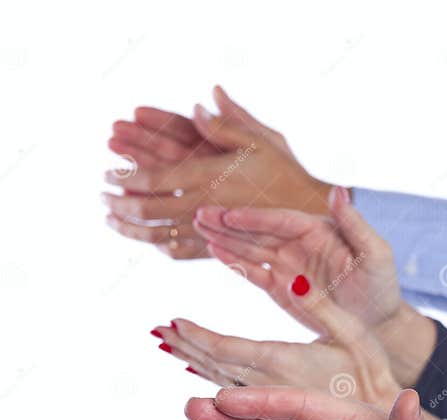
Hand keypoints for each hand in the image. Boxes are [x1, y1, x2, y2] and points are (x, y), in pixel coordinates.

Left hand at [103, 86, 331, 258]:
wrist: (307, 214)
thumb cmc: (285, 173)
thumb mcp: (260, 140)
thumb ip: (226, 124)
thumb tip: (199, 103)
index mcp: (210, 176)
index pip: (155, 177)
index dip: (126, 177)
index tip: (108, 175)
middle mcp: (204, 205)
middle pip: (149, 209)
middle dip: (119, 205)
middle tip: (102, 199)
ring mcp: (209, 230)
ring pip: (158, 235)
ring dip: (130, 229)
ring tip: (112, 221)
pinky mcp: (217, 248)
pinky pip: (180, 252)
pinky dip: (159, 246)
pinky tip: (147, 240)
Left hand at [150, 274, 402, 408]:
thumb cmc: (375, 380)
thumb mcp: (357, 336)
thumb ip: (324, 308)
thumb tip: (293, 278)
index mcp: (285, 365)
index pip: (228, 350)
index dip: (198, 335)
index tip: (173, 320)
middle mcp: (270, 391)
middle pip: (217, 369)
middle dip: (187, 348)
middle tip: (158, 332)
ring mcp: (270, 413)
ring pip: (223, 389)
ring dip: (193, 366)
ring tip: (169, 351)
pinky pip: (235, 410)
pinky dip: (214, 395)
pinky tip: (198, 387)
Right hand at [193, 186, 400, 329]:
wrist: (378, 325)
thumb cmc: (381, 288)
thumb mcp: (375, 254)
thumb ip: (355, 224)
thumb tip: (337, 190)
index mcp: (318, 230)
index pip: (280, 220)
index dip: (253, 218)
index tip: (228, 215)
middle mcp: (299, 242)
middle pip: (258, 229)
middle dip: (228, 222)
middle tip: (199, 213)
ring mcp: (287, 263)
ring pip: (249, 247)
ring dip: (224, 237)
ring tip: (197, 225)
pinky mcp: (280, 287)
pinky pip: (252, 271)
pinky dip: (233, 261)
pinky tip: (212, 250)